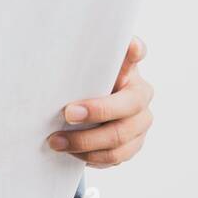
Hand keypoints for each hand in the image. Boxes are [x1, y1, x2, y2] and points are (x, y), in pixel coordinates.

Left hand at [47, 36, 153, 167]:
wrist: (87, 111)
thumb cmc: (83, 85)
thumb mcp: (81, 70)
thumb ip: (83, 57)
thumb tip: (88, 41)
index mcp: (129, 71)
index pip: (136, 53)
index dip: (134, 50)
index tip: (129, 46)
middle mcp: (140, 96)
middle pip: (126, 108)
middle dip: (96, 112)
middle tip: (66, 114)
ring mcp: (140, 124)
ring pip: (119, 139)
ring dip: (85, 143)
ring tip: (56, 141)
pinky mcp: (133, 145)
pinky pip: (116, 157)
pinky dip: (91, 157)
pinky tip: (72, 152)